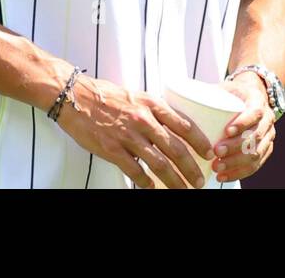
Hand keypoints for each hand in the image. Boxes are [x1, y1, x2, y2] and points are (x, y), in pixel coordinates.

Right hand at [56, 75, 215, 187]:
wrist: (76, 97)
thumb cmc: (105, 95)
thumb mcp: (137, 96)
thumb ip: (154, 112)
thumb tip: (170, 129)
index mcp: (151, 104)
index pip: (184, 124)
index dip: (199, 141)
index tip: (208, 152)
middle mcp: (143, 120)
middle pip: (175, 148)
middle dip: (191, 168)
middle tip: (199, 180)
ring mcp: (128, 136)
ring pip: (159, 163)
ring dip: (174, 180)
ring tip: (183, 189)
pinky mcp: (112, 149)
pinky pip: (135, 171)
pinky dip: (145, 182)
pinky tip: (151, 188)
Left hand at [212, 72, 275, 182]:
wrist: (252, 94)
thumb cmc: (234, 92)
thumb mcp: (224, 87)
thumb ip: (205, 92)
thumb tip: (175, 96)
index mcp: (258, 101)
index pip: (255, 113)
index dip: (243, 123)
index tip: (227, 131)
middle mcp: (267, 119)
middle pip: (255, 136)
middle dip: (235, 147)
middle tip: (217, 152)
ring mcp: (268, 135)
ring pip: (257, 153)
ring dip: (236, 164)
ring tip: (217, 167)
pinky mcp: (265, 148)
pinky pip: (256, 165)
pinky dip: (240, 172)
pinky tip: (224, 176)